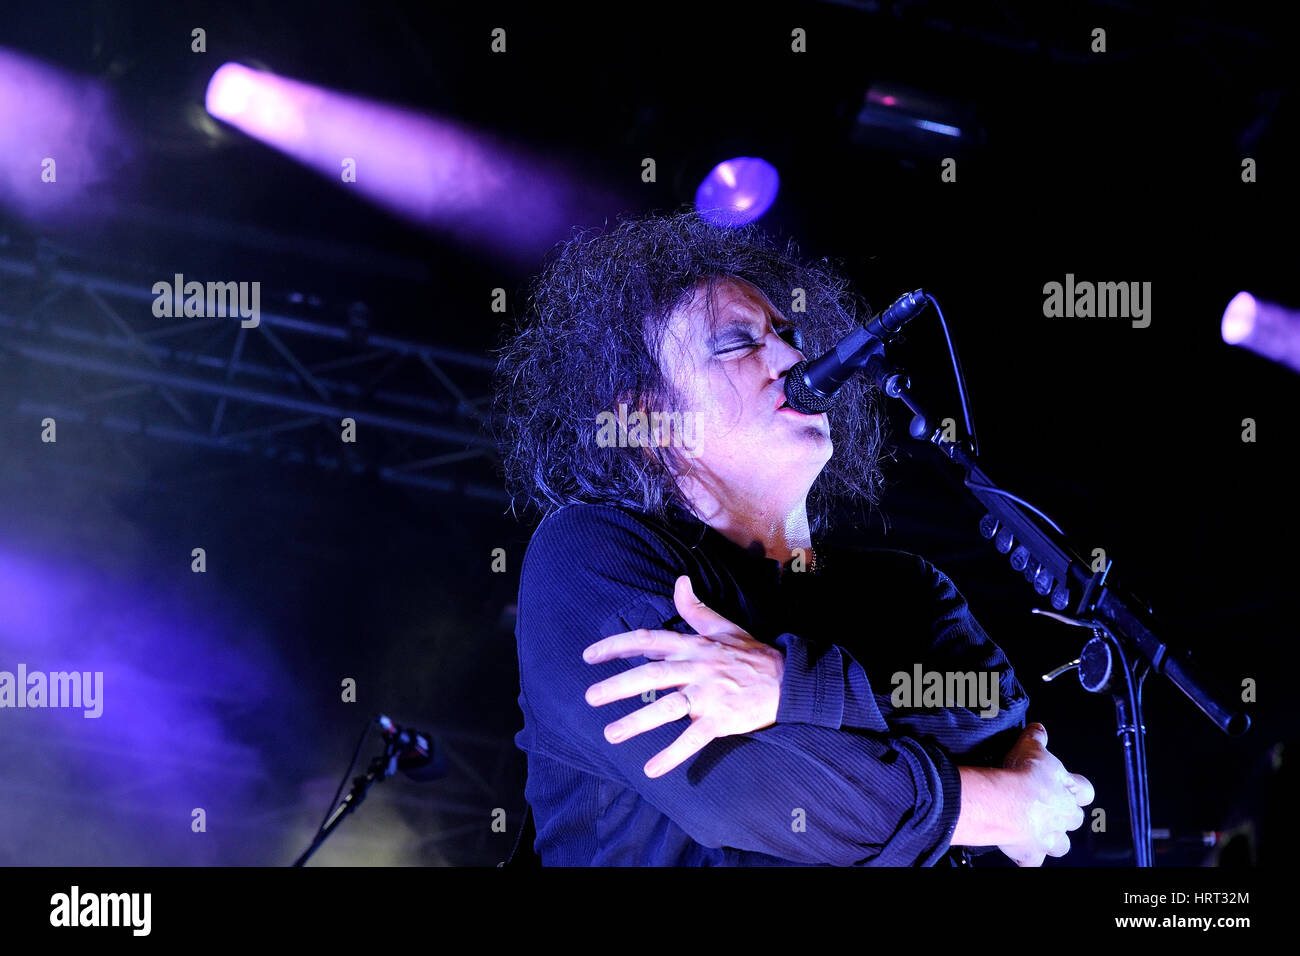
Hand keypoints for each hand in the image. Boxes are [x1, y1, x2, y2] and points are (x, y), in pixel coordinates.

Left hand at [583, 575, 784, 777]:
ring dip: (638, 722)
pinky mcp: (721, 720)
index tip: (589, 656)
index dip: (617, 646)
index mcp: (693, 646)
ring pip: (667, 707)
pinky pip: (693, 739)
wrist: (788, 681)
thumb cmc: (752, 654)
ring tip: (611, 734)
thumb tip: (679, 580)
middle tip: (590, 697)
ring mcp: (708, 695)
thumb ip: (695, 608)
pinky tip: (651, 769)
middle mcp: (696, 668)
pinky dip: (672, 754)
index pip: (648, 640)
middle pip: (652, 674)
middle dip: (619, 685)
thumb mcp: (723, 626)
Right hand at [996, 723, 1094, 865]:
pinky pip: (1032, 861)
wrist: (1005, 803)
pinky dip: (1026, 857)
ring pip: (1061, 845)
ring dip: (1051, 840)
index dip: (1077, 788)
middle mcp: (1063, 815)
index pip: (1085, 791)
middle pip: (1074, 819)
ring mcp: (1049, 836)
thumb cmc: (1022, 776)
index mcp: (1067, 789)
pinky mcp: (1031, 852)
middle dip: (1063, 816)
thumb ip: (1037, 738)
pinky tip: (1017, 850)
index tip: (1070, 786)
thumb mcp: (1030, 747)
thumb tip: (1039, 729)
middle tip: (1045, 807)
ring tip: (1036, 832)